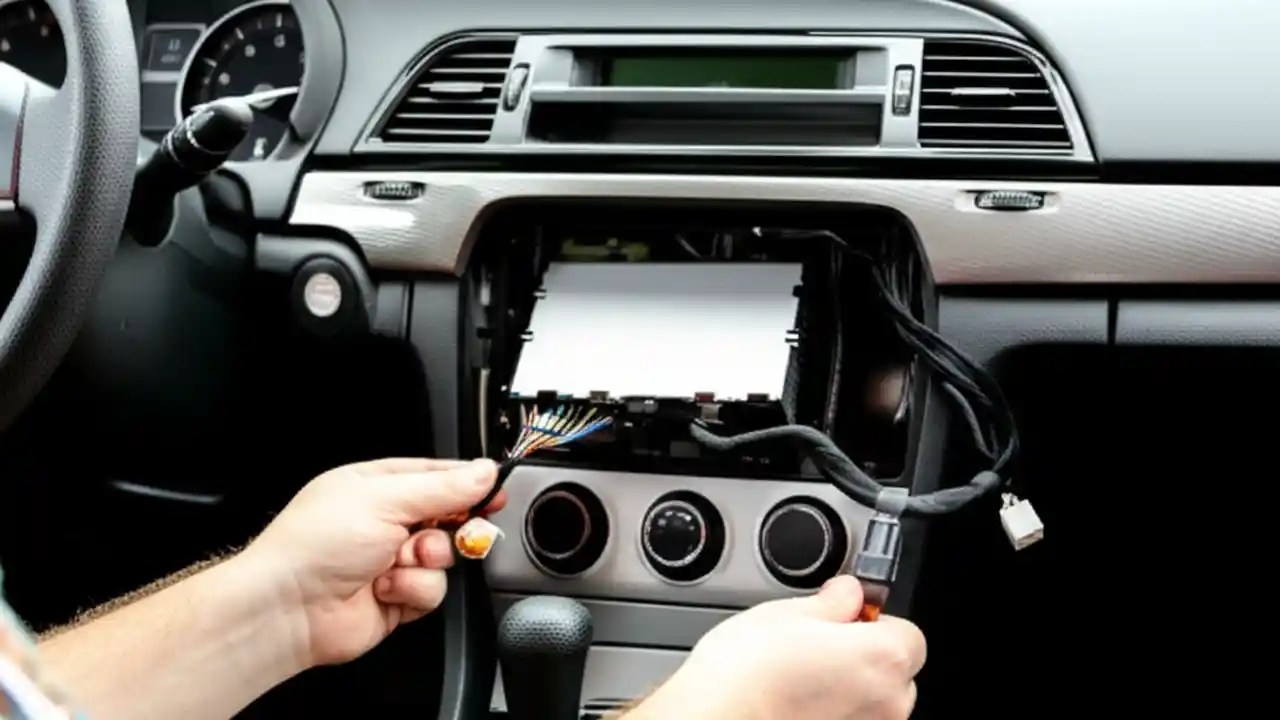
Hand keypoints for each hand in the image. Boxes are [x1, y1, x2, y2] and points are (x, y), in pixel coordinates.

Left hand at [238, 458, 503, 667]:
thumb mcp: (385, 499)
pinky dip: (414, 590)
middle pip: (449, 518)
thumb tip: (484, 472)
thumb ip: (442, 487)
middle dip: (454, 527)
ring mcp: (391, 561)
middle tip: (455, 531)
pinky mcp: (397, 597)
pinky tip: (386, 588)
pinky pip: (433, 590)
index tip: (495, 491)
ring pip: (445, 557)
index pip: (438, 476)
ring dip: (426, 562)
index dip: (469, 484)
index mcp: (377, 486)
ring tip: (398, 563)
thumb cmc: (316, 545)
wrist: (289, 609)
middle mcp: (385, 521)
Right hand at [629, 576, 924, 719]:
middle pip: (895, 672)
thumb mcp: (788, 611)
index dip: (874, 622)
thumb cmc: (746, 672)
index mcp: (884, 658)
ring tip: (800, 676)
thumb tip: (848, 594)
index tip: (845, 617)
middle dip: (865, 656)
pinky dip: (833, 713)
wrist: (714, 718)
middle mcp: (887, 703)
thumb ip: (833, 601)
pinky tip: (797, 702)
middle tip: (818, 645)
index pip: (906, 632)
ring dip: (849, 688)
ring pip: (872, 702)